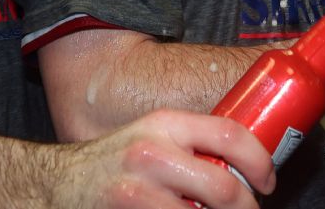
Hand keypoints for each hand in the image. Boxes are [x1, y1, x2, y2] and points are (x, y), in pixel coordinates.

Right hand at [48, 109, 274, 208]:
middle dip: (246, 208)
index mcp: (165, 124)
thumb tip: (246, 166)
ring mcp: (136, 191)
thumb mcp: (152, 138)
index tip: (268, 182)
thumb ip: (191, 146)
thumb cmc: (114, 163)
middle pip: (224, 188)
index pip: (230, 135)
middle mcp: (151, 153)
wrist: (57, 184)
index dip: (260, 162)